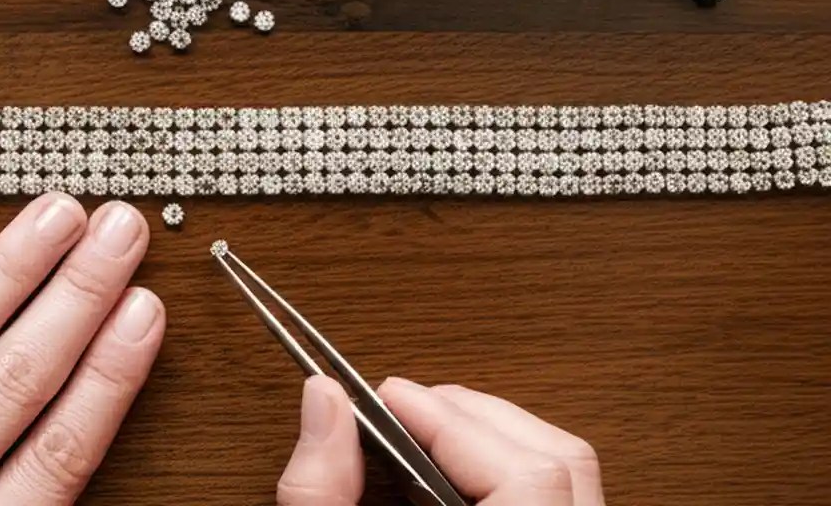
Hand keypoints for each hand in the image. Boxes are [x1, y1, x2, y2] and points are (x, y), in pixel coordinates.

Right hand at [278, 376, 604, 504]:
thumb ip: (323, 496)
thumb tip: (322, 403)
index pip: (527, 477)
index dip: (453, 423)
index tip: (388, 397)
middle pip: (559, 460)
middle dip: (473, 416)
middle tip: (402, 408)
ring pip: (572, 474)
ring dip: (496, 437)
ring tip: (426, 433)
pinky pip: (564, 497)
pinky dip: (510, 469)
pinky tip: (454, 476)